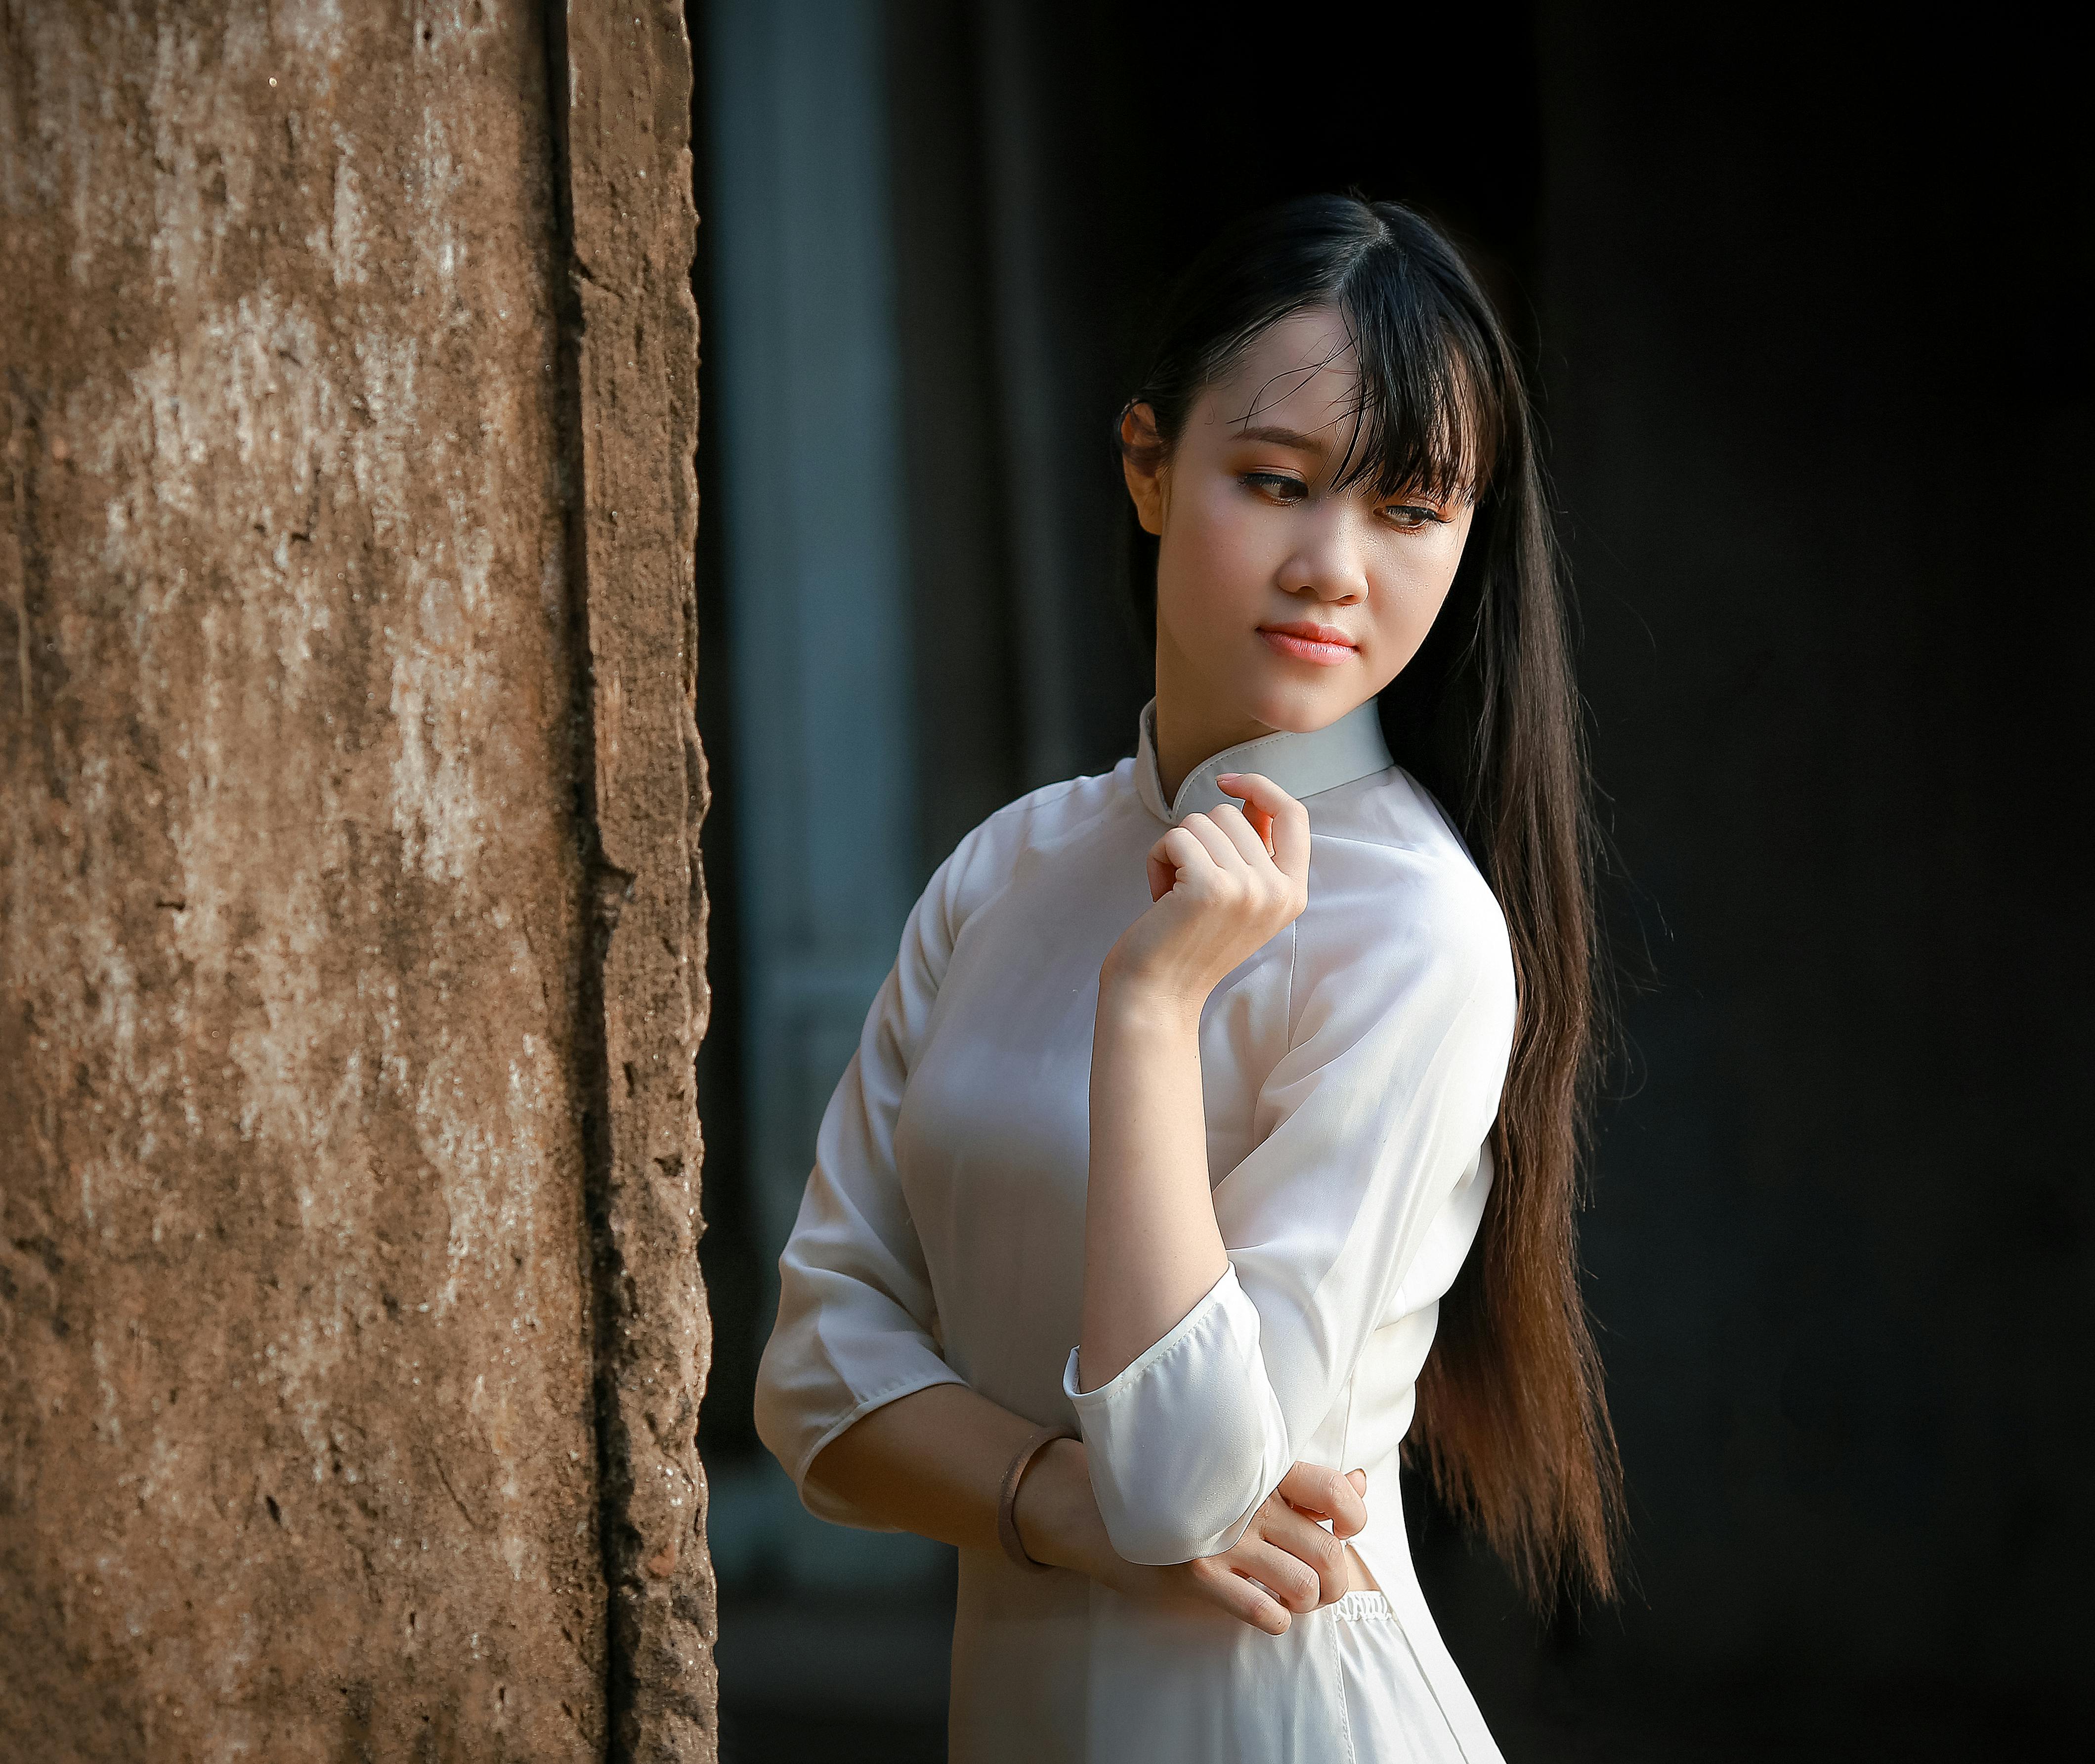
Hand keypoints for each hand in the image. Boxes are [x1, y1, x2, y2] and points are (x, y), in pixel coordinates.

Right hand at [1017, 1444, 1367, 1634]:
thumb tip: (1361, 1482)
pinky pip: (1265, 1613)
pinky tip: (1263, 1607)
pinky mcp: (1198, 1576)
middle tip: (1320, 1580)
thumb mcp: (1242, 1470)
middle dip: (1336, 1578)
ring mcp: (1224, 1540)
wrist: (1102, 1503)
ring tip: (1291, 1596)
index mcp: (1262, 1467)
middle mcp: (1248, 1502)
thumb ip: (1304, 1479)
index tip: (1340, 1529)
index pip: (1336, 1491)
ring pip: (1305, 1587)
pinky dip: (1276, 1619)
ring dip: (1307, 1602)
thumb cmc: (1184, 1486)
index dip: (1354, 1517)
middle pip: (1330, 1552)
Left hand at [1102, 773, 1309, 1009]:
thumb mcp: (1239, 895)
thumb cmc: (1188, 941)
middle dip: (1198, 840)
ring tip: (1175, 895)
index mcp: (1292, 893)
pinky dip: (1157, 859)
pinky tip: (1159, 897)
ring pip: (1200, 822)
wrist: (1157, 994)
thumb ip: (1253, 851)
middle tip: (1189, 887)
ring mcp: (1247, 889)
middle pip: (1231, 814)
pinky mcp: (1209, 888)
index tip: (1227, 782)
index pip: (1294, 815)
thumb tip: (1250, 798)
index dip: (1262, 787)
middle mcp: (1277, 891)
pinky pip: (1175, 837)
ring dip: (1175, 851)